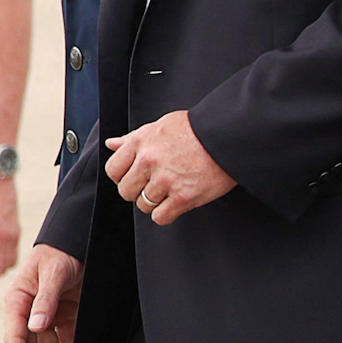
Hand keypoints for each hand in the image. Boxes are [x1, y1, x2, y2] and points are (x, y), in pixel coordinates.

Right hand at [6, 243, 81, 342]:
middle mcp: (29, 312)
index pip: (15, 336)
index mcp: (18, 301)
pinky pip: (67, 341)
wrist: (79, 240)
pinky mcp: (66, 317)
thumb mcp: (53, 273)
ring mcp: (48, 316)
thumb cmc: (59, 252)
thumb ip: (45, 300)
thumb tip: (35, 328)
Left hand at [102, 112, 236, 224]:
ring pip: (143, 205)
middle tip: (154, 185)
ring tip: (171, 189)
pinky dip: (166, 214)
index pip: (113, 170)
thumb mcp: (161, 125)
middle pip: (126, 191)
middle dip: (138, 191)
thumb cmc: (197, 129)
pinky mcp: (184, 197)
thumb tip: (112, 144)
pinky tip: (176, 202)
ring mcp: (166, 180)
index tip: (134, 177)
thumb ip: (134, 138)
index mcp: (141, 142)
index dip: (123, 176)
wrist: (230, 135)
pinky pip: (160, 217)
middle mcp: (149, 161)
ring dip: (155, 202)